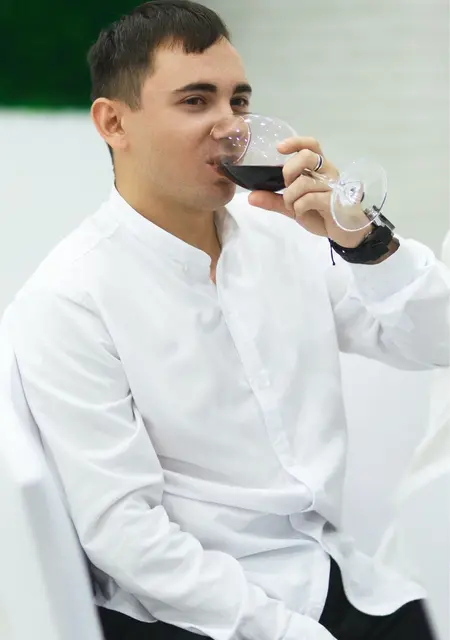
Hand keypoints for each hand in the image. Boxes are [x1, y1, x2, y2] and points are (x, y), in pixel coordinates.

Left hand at [248, 136, 369, 247]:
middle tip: (286, 185)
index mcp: (320, 169)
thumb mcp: (294, 207)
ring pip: (304, 182)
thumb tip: (250, 196)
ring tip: (292, 206)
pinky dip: (299, 206)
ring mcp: (333, 186)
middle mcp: (328, 172)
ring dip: (290, 196)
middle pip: (307, 156)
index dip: (296, 142)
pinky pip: (310, 198)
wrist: (346, 233)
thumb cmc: (322, 215)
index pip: (312, 145)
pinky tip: (301, 212)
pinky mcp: (335, 202)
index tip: (279, 148)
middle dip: (289, 171)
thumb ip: (274, 200)